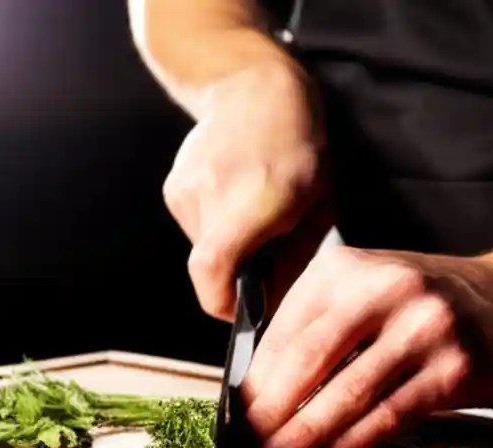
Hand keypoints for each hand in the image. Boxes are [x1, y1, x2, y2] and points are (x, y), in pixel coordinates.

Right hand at [163, 60, 329, 320]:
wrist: (254, 91)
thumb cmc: (299, 151)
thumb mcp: (319, 208)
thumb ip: (293, 262)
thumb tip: (271, 308)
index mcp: (258, 200)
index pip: (212, 267)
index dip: (220, 303)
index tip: (238, 312)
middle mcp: (214, 194)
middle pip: (210, 267)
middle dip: (235, 275)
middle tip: (264, 254)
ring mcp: (187, 190)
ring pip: (202, 247)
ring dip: (226, 246)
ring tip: (250, 215)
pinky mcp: (174, 188)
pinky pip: (194, 228)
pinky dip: (214, 227)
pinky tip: (232, 197)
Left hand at [242, 245, 492, 447]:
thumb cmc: (430, 304)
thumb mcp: (367, 290)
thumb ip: (318, 326)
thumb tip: (260, 387)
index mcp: (348, 268)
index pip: (284, 331)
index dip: (254, 379)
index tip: (234, 414)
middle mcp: (385, 289)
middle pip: (308, 361)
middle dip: (269, 411)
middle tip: (245, 445)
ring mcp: (423, 328)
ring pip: (346, 392)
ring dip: (304, 434)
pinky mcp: (453, 368)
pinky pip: (389, 413)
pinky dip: (352, 440)